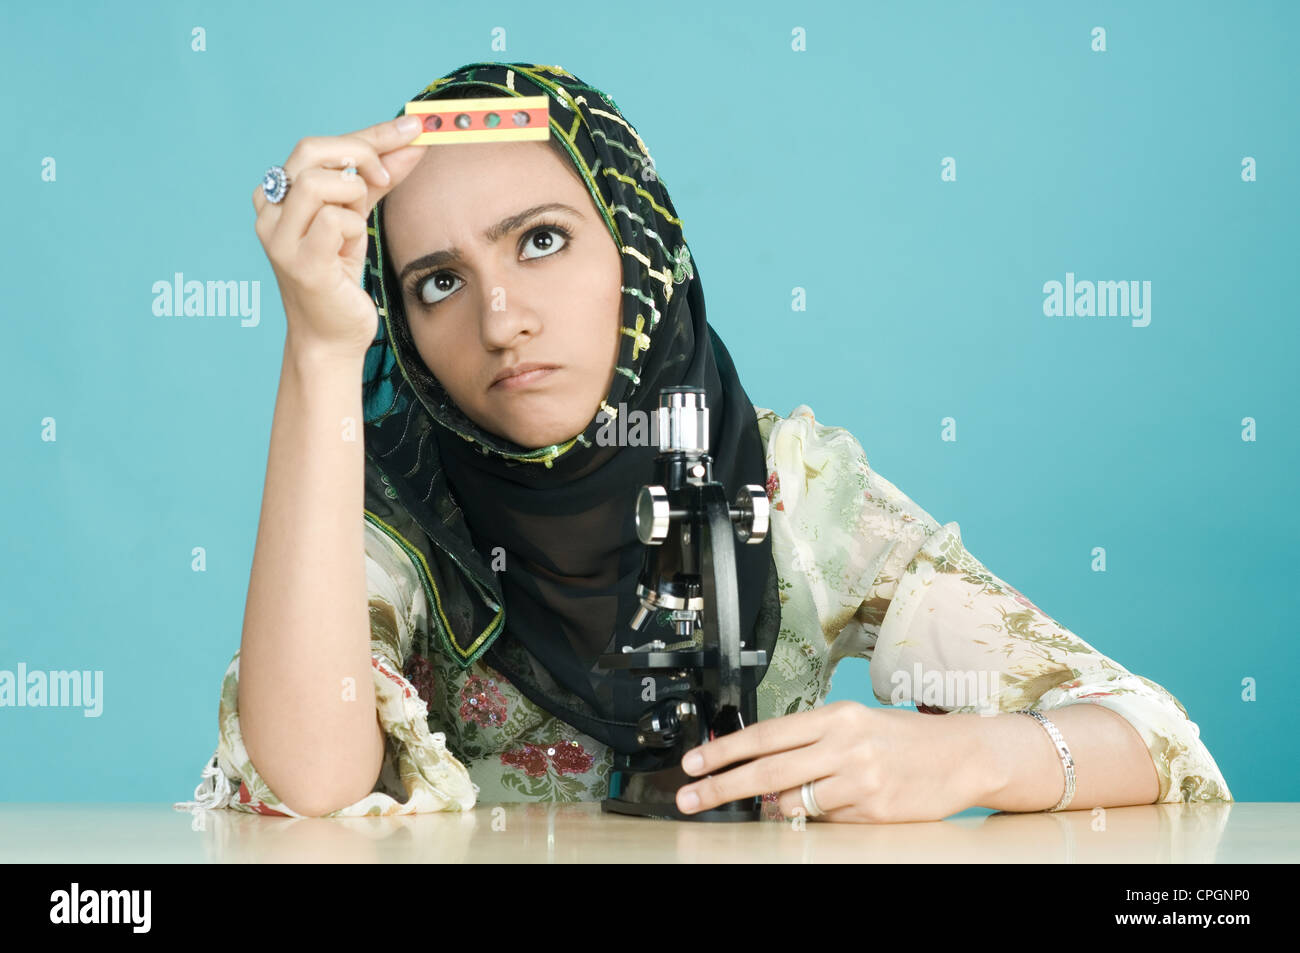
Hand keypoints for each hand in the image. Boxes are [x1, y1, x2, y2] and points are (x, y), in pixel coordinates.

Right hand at [252, 115, 427, 360]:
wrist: (331, 339)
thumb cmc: (339, 279)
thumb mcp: (357, 220)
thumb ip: (379, 180)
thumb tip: (413, 142)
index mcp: (277, 196)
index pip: (318, 147)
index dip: (369, 134)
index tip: (411, 129)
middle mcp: (269, 213)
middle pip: (311, 151)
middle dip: (362, 154)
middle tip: (388, 175)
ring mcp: (279, 238)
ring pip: (319, 182)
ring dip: (354, 195)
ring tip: (358, 225)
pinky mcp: (300, 263)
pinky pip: (334, 220)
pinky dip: (353, 229)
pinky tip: (350, 251)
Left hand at [676, 700, 992, 822]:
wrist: (964, 755)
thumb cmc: (905, 739)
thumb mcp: (856, 723)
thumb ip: (810, 741)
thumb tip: (760, 763)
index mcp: (836, 717)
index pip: (765, 734)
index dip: (723, 751)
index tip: (693, 763)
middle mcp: (845, 745)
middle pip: (766, 771)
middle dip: (720, 787)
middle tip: (690, 798)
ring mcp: (859, 781)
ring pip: (792, 803)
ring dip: (775, 806)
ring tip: (782, 800)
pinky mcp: (872, 812)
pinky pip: (825, 820)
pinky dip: (818, 816)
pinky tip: (835, 803)